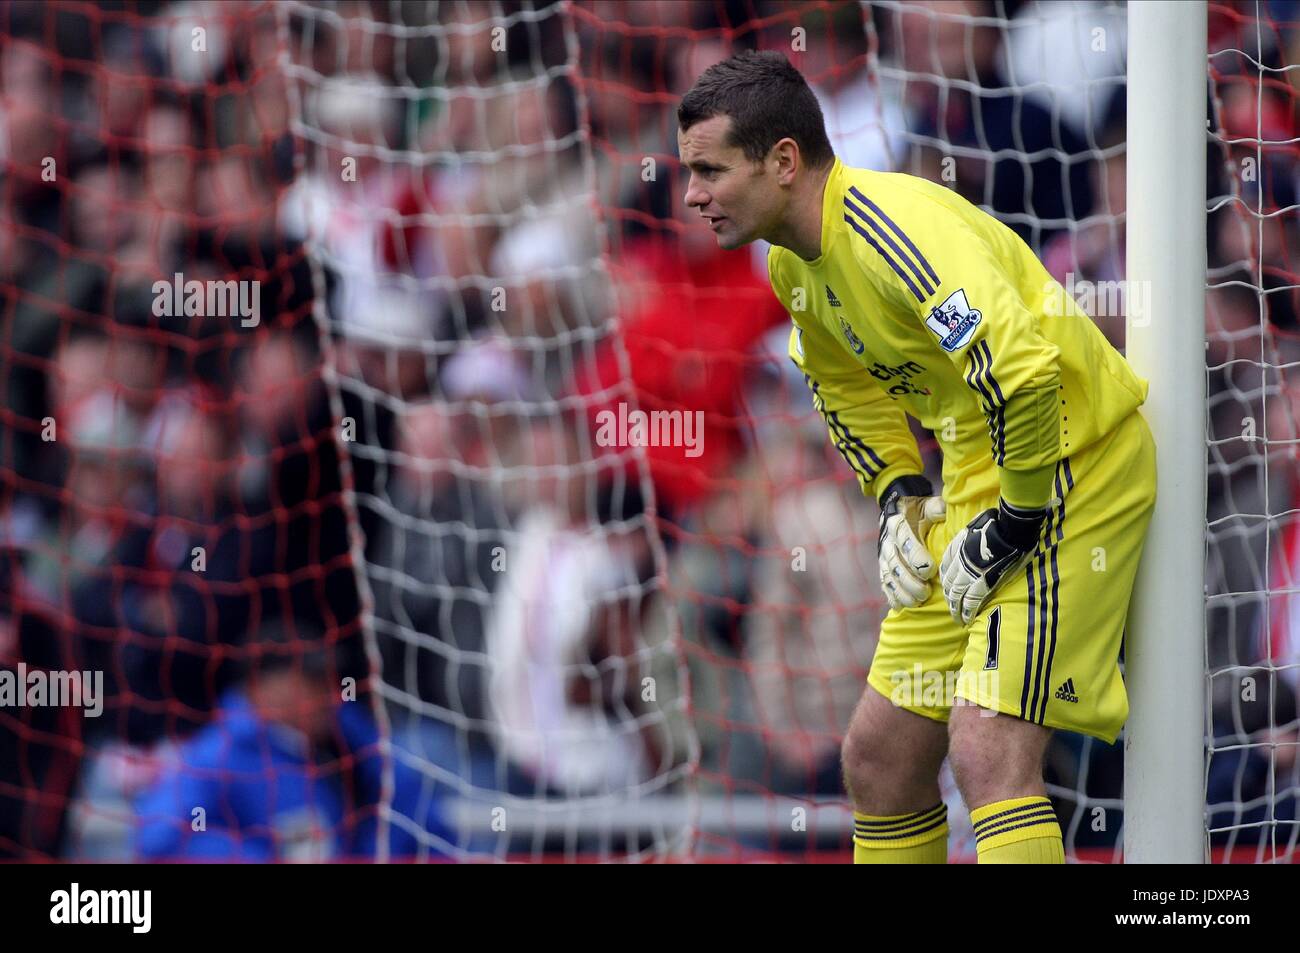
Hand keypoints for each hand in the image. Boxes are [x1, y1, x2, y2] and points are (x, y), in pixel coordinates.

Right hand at [877, 476, 946, 610]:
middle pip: (895, 564)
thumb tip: (945, 510)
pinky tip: (901, 606)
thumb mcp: (925, 506)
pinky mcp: (883, 569)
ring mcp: (883, 557)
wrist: (896, 515)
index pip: (903, 540)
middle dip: (909, 580)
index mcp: (897, 523)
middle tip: (925, 592)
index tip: (930, 569)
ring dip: (902, 591)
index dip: (915, 555)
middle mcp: (887, 542)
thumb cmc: (917, 514)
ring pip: (889, 577)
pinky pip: (884, 584)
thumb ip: (936, 508)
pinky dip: (891, 596)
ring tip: (917, 602)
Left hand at [939, 499, 1050, 624]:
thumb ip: (970, 534)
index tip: (949, 589)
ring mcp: (969, 573)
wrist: (1011, 528)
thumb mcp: (976, 523)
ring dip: (956, 610)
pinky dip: (967, 612)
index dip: (946, 581)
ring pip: (956, 596)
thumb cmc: (999, 522)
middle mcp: (959, 562)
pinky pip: (971, 601)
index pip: (946, 568)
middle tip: (952, 610)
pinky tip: (967, 620)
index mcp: (957, 547)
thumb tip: (973, 534)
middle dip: (949, 600)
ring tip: (958, 619)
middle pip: (949, 585)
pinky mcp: (983, 582)